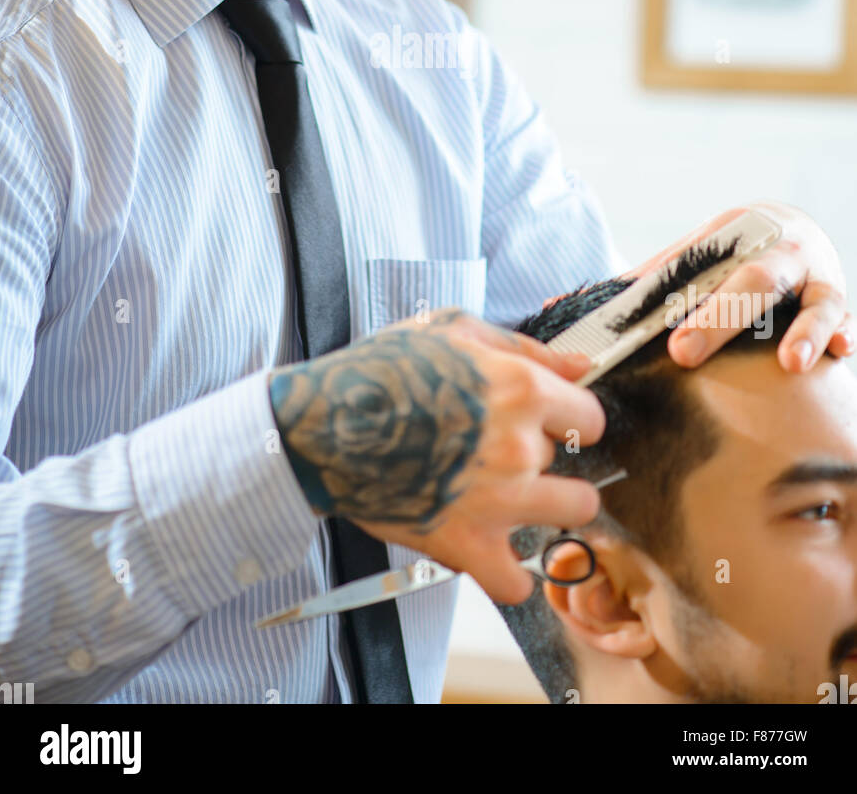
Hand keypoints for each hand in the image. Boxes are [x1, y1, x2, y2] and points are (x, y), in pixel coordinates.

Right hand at [269, 308, 604, 604]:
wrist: (321, 424)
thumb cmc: (381, 372)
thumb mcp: (453, 331)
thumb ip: (526, 349)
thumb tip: (579, 364)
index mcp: (521, 389)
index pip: (590, 418)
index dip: (568, 418)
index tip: (548, 424)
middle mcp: (519, 446)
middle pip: (573, 464)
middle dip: (544, 460)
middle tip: (506, 457)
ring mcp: (497, 500)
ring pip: (571, 514)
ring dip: (545, 508)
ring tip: (510, 498)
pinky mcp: (465, 544)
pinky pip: (515, 581)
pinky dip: (505, 571)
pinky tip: (487, 546)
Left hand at [621, 201, 853, 371]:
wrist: (793, 225)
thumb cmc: (732, 252)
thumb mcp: (695, 253)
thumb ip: (648, 278)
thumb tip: (572, 305)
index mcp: (733, 236)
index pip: (698, 267)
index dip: (671, 300)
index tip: (649, 335)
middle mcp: (777, 251)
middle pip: (750, 282)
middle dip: (718, 319)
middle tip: (683, 353)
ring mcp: (814, 275)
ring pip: (814, 301)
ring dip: (804, 331)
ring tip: (790, 363)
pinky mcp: (840, 298)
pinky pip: (847, 316)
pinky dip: (846, 332)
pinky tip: (843, 352)